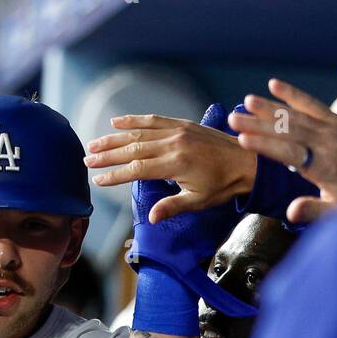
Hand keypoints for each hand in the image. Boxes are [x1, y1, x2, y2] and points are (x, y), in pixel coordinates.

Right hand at [85, 112, 256, 221]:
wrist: (250, 160)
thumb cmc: (225, 185)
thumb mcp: (199, 201)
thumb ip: (172, 206)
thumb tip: (152, 218)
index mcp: (176, 163)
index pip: (137, 169)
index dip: (115, 175)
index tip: (97, 179)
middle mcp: (174, 143)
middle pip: (132, 148)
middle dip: (107, 154)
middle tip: (87, 158)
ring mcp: (178, 130)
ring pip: (139, 132)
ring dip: (114, 137)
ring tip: (94, 142)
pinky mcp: (183, 124)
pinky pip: (154, 119)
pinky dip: (134, 119)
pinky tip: (118, 121)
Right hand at [228, 78, 336, 222]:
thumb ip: (314, 210)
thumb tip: (290, 212)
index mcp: (326, 167)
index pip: (290, 153)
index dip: (266, 146)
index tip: (242, 140)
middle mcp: (328, 143)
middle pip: (289, 130)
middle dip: (259, 123)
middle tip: (232, 119)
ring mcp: (332, 128)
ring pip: (297, 115)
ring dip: (270, 107)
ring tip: (245, 101)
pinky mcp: (335, 120)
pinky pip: (312, 103)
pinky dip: (293, 93)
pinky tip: (273, 84)